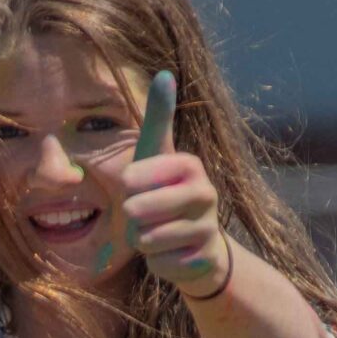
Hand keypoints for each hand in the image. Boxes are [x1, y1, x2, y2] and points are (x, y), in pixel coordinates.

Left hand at [122, 71, 232, 297]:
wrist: (199, 250)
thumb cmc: (166, 199)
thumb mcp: (158, 158)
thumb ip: (159, 119)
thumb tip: (164, 73)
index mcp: (188, 165)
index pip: (135, 177)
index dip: (129, 188)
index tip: (135, 187)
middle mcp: (204, 192)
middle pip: (137, 210)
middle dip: (132, 220)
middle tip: (146, 217)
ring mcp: (207, 226)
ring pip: (147, 240)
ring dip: (144, 243)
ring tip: (159, 236)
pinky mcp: (204, 258)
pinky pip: (160, 264)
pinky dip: (158, 264)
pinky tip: (173, 255)